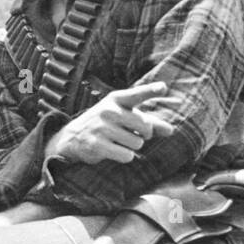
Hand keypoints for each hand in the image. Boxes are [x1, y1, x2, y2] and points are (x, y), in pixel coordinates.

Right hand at [49, 81, 175, 164]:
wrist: (73, 136)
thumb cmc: (106, 124)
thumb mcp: (124, 116)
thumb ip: (148, 121)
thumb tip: (171, 130)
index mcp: (117, 99)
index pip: (137, 94)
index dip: (151, 90)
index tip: (163, 87)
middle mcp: (109, 111)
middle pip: (145, 126)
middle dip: (145, 134)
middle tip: (133, 134)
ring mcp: (102, 128)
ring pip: (137, 143)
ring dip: (132, 146)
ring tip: (119, 142)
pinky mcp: (97, 145)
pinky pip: (126, 155)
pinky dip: (125, 156)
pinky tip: (114, 151)